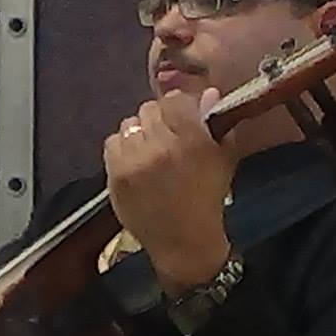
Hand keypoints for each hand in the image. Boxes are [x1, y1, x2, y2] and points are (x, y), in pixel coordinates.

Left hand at [105, 89, 235, 293]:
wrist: (183, 242)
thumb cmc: (207, 199)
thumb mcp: (223, 160)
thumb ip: (217, 125)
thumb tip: (210, 93)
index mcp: (191, 140)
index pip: (175, 99)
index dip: (179, 106)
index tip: (182, 118)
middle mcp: (160, 146)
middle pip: (149, 109)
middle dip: (159, 120)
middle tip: (166, 137)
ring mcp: (134, 160)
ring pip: (129, 124)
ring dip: (140, 133)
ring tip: (149, 151)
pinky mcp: (115, 174)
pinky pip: (112, 142)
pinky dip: (123, 148)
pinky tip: (135, 161)